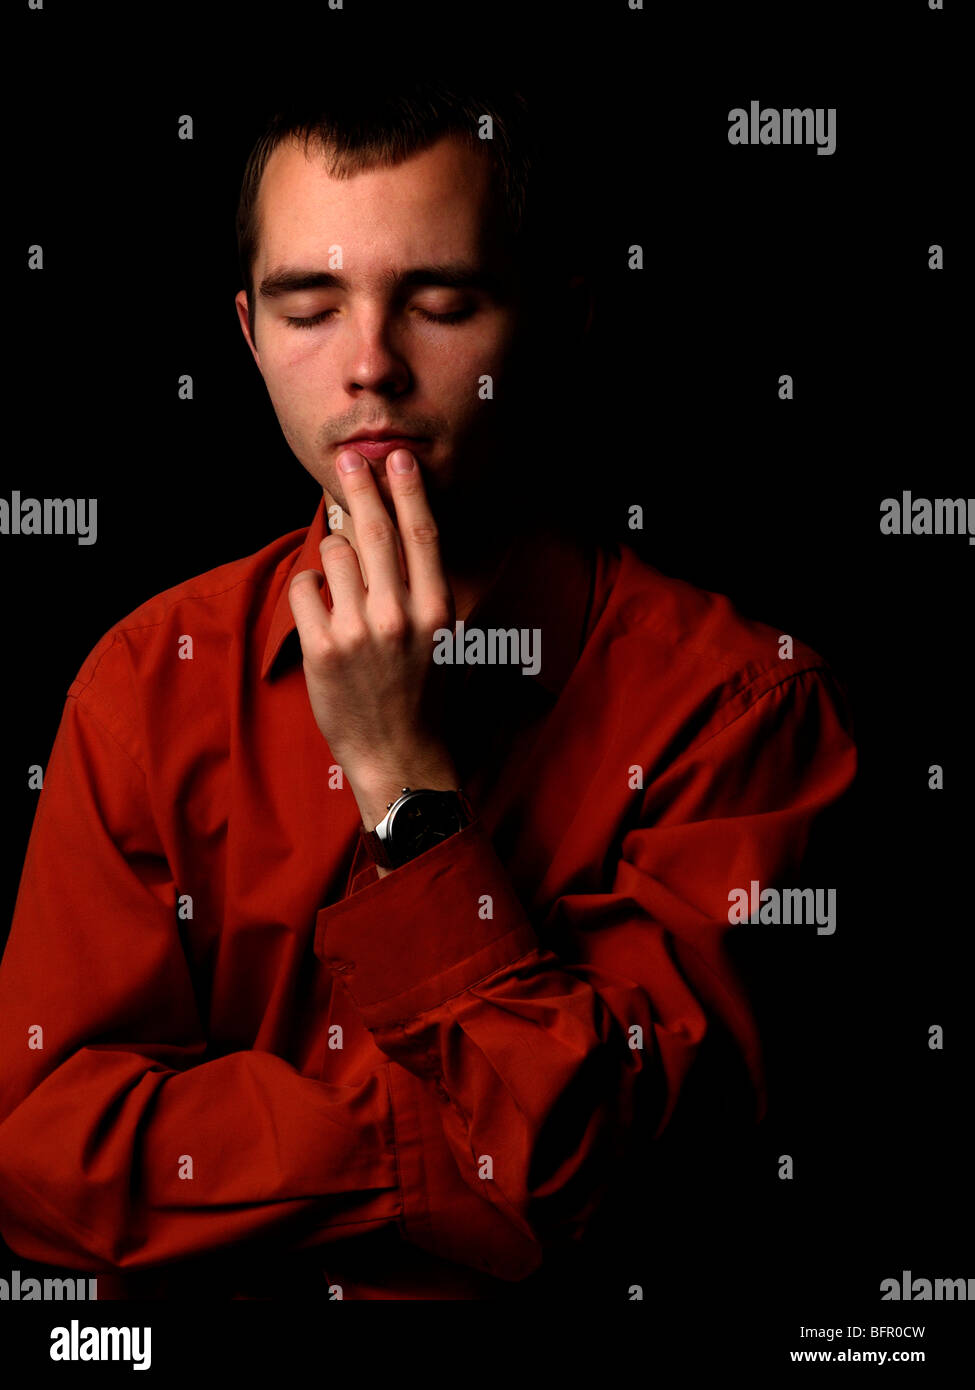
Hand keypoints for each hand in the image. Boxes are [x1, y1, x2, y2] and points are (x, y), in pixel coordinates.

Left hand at [288, 447, 460, 821]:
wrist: (398, 754)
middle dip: (359, 487)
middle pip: (375, 531)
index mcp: (436, 610)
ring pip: (334, 555)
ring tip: (340, 577)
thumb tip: (392, 530)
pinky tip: (320, 605)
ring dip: (332, 553)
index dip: (409, 491)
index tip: (398, 458)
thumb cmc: (422, 693)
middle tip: (348, 459)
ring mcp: (359, 631)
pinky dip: (307, 587)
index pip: (421, 534)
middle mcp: (400, 615)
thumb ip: (423, 588)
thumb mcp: (442, 638)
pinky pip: (303, 587)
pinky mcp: (322, 648)